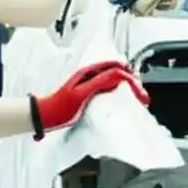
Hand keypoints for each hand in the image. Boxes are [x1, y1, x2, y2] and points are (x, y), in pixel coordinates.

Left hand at [30, 61, 149, 139]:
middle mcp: (91, 74)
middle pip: (118, 70)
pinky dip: (119, 89)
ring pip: (114, 77)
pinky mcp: (89, 91)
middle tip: (142, 94)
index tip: (141, 95)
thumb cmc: (60, 107)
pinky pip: (109, 85)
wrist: (46, 116)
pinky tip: (122, 98)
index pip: (118, 71)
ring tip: (137, 95)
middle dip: (133, 80)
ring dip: (127, 84)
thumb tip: (119, 75)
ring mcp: (90, 82)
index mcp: (90, 72)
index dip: (132, 81)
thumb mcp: (82, 94)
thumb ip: (100, 82)